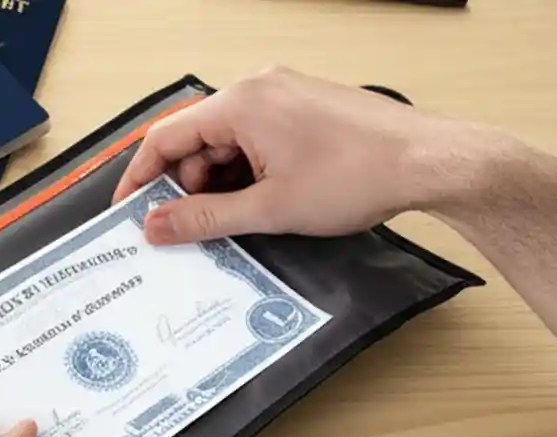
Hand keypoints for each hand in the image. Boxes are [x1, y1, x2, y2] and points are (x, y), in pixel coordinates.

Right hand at [114, 66, 459, 243]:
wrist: (429, 163)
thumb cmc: (357, 176)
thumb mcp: (268, 209)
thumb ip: (203, 217)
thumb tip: (156, 226)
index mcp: (240, 103)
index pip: (165, 138)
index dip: (140, 178)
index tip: (127, 210)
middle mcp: (258, 88)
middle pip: (196, 140)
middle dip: (188, 186)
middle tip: (191, 228)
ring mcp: (284, 94)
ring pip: (227, 142)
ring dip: (222, 182)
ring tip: (240, 219)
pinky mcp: (305, 107)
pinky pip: (256, 137)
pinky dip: (249, 171)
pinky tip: (263, 201)